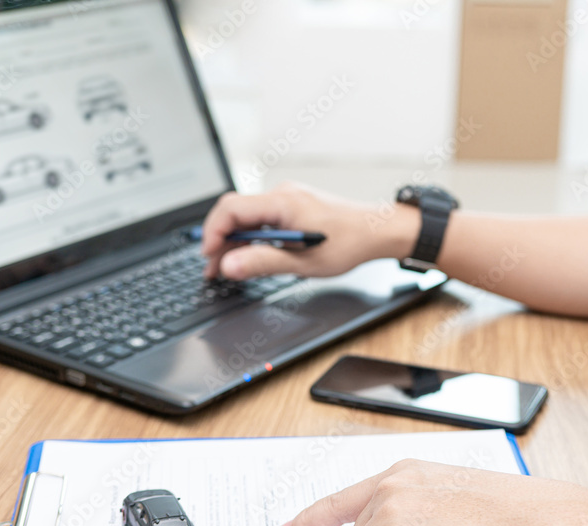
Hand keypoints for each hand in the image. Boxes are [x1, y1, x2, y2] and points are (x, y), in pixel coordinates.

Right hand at [201, 182, 419, 279]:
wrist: (377, 230)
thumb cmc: (348, 244)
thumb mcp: (303, 262)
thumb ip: (262, 262)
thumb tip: (229, 266)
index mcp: (282, 202)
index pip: (231, 209)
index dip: (213, 233)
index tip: (209, 257)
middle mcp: (282, 194)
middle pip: (234, 212)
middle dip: (219, 240)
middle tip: (214, 269)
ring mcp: (287, 198)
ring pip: (247, 215)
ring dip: (234, 240)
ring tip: (230, 266)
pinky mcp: (293, 205)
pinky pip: (261, 217)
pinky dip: (250, 235)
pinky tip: (251, 254)